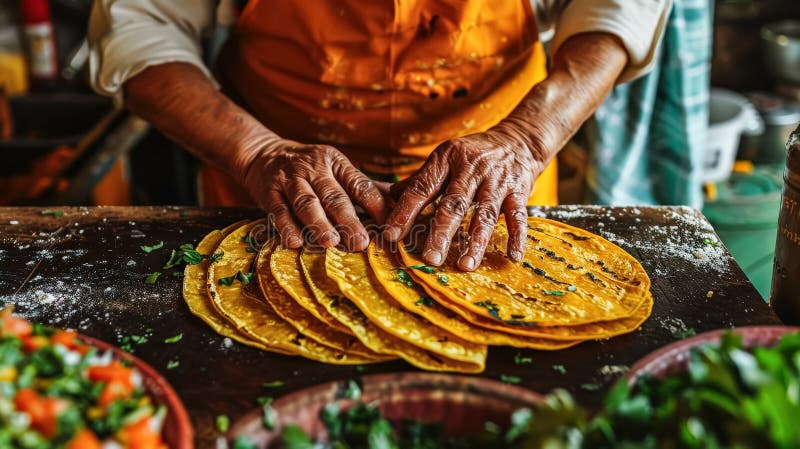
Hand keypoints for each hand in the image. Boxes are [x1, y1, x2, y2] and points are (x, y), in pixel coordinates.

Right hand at [244, 140, 388, 250]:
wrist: (262, 155)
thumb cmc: (310, 168)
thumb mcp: (336, 169)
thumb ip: (365, 186)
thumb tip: (402, 199)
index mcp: (336, 163)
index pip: (359, 184)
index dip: (375, 205)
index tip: (389, 225)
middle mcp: (314, 169)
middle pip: (334, 196)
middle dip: (348, 220)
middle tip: (361, 243)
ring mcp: (290, 180)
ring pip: (307, 203)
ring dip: (319, 223)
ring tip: (330, 242)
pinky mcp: (269, 192)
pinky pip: (278, 211)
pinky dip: (287, 227)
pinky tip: (295, 242)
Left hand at [382, 127, 544, 270]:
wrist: (517, 139)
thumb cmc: (473, 154)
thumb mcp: (445, 157)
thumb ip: (421, 179)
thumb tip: (390, 197)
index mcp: (446, 160)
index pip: (422, 188)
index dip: (405, 212)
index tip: (391, 235)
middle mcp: (471, 169)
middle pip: (453, 204)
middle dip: (441, 233)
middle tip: (430, 259)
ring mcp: (497, 180)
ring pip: (485, 213)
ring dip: (476, 241)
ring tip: (465, 265)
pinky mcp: (519, 190)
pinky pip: (518, 215)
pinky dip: (517, 236)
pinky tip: (513, 256)